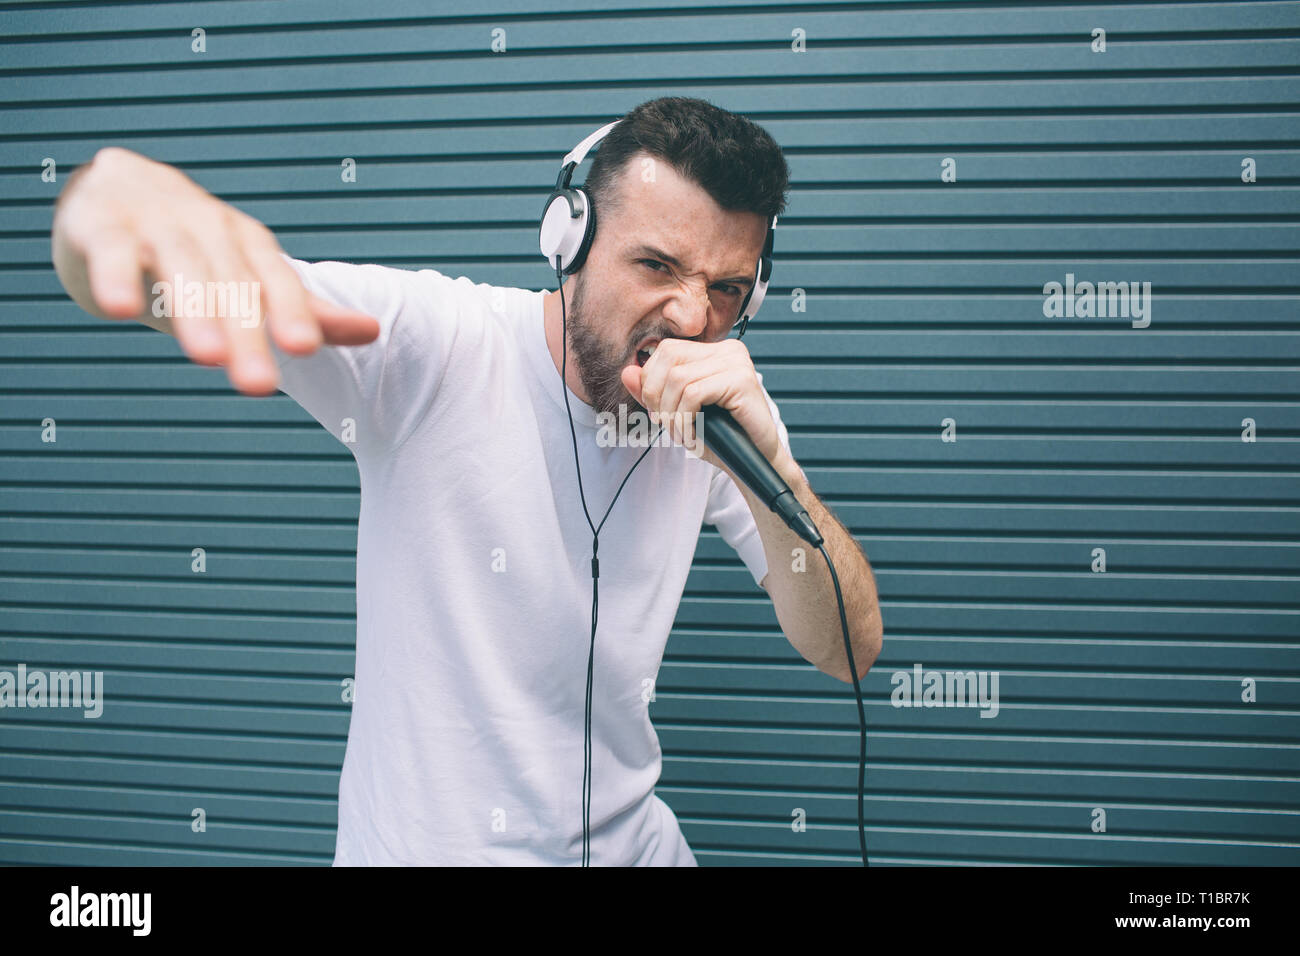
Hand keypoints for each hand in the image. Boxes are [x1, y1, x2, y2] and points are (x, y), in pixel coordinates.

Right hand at [51, 146, 379, 395]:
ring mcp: (156, 224)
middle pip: (231, 284)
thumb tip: (374, 331)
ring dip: (194, 311)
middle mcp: (209, 230)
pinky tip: (119, 307)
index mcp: (249, 245)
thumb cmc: (199, 246)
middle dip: (247, 333)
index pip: (275, 281)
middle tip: (259, 386)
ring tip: (207, 358)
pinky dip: (114, 275)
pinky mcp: (103, 225)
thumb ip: (305, 307)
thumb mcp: (251, 273)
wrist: (120, 187)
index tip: (304, 349)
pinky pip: (111, 250)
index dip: (291, 312)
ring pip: (179, 268)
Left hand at [620, 337, 788, 475]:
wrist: (756, 463)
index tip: (660, 414)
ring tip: (683, 434)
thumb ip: (652, 393)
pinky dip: (685, 419)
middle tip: (667, 425)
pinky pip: (694, 394)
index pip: (666, 351)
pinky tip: (694, 435)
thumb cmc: (722, 440)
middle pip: (667, 358)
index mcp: (714, 352)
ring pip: (678, 379)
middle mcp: (728, 350)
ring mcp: (737, 362)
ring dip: (671, 414)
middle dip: (657, 396)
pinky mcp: (742, 380)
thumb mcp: (678, 414)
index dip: (651, 384)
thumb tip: (627, 372)